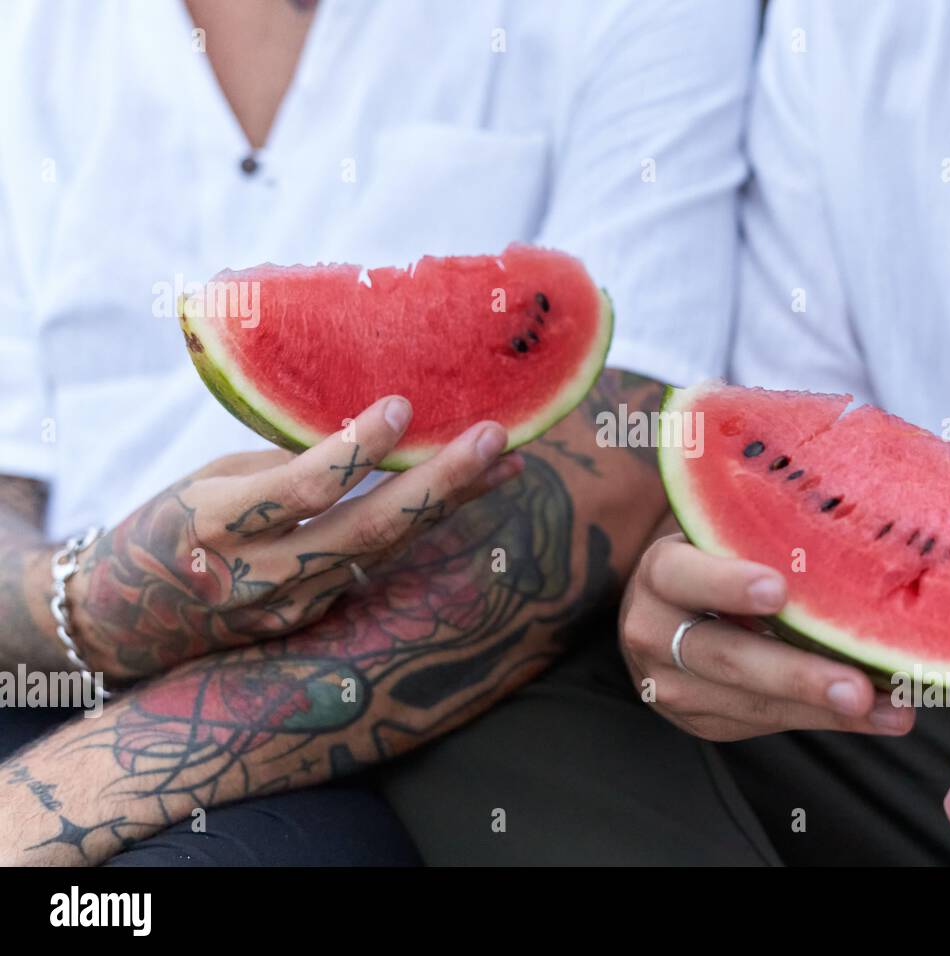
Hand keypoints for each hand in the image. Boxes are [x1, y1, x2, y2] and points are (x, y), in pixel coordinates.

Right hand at [69, 396, 522, 681]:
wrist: (134, 617)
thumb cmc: (174, 523)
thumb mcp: (211, 480)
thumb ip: (288, 466)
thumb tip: (373, 433)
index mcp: (215, 522)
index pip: (300, 490)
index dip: (356, 451)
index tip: (403, 405)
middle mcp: (257, 574)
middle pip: (367, 531)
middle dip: (439, 483)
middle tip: (494, 437)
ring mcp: (289, 607)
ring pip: (386, 550)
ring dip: (451, 504)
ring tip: (505, 460)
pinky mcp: (311, 620)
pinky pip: (376, 565)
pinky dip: (422, 527)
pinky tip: (464, 494)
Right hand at [619, 532, 913, 740]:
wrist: (660, 614)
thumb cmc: (713, 560)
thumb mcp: (719, 538)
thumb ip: (759, 533)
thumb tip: (855, 522)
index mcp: (660, 575)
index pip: (684, 576)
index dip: (728, 584)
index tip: (779, 590)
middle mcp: (654, 634)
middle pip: (727, 657)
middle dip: (798, 676)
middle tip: (858, 687)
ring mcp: (673, 686)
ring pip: (753, 704)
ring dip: (828, 710)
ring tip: (893, 709)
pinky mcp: (701, 721)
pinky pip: (768, 724)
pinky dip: (827, 719)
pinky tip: (880, 714)